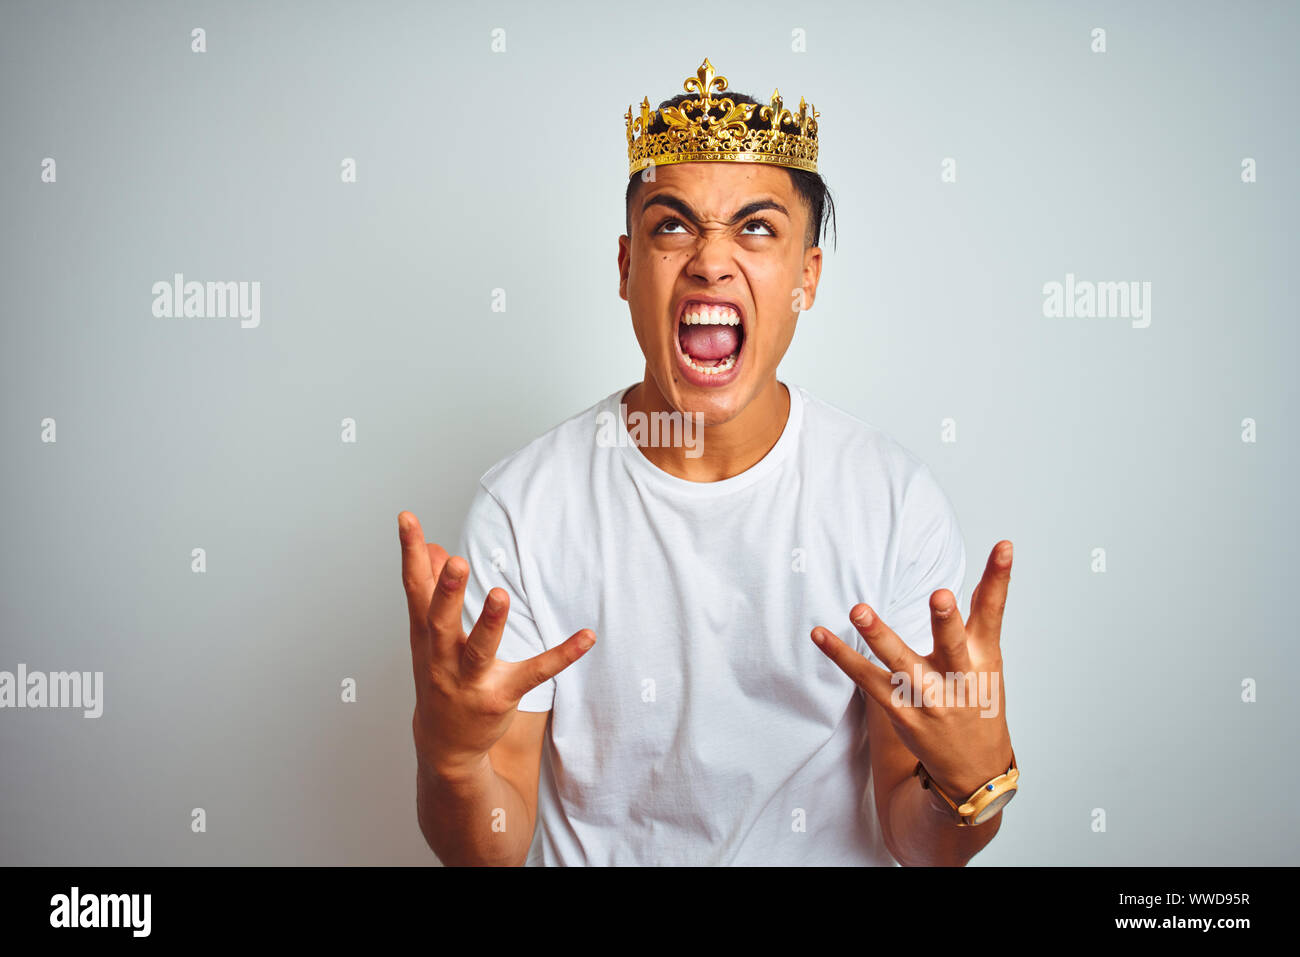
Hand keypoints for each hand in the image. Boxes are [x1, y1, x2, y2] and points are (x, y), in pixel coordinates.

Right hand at [399, 511, 595, 777]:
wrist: (444, 745)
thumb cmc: (437, 676)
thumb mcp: (427, 637)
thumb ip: (431, 591)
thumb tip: (436, 547)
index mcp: (424, 635)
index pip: (414, 588)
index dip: (410, 553)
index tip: (407, 517)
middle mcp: (442, 657)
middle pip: (440, 621)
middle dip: (448, 593)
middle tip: (458, 561)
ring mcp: (471, 680)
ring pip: (480, 651)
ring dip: (490, 623)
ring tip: (501, 594)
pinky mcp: (502, 696)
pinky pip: (535, 673)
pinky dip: (562, 655)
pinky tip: (587, 636)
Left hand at [812, 541, 1014, 802]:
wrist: (973, 770)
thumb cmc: (978, 704)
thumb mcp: (989, 662)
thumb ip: (983, 615)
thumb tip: (995, 564)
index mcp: (985, 659)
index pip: (994, 612)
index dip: (999, 578)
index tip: (1004, 546)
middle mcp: (959, 678)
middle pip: (953, 645)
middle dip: (947, 622)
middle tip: (941, 595)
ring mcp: (929, 698)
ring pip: (902, 664)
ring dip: (880, 636)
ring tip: (859, 610)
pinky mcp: (900, 712)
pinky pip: (867, 680)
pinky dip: (841, 656)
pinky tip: (820, 634)